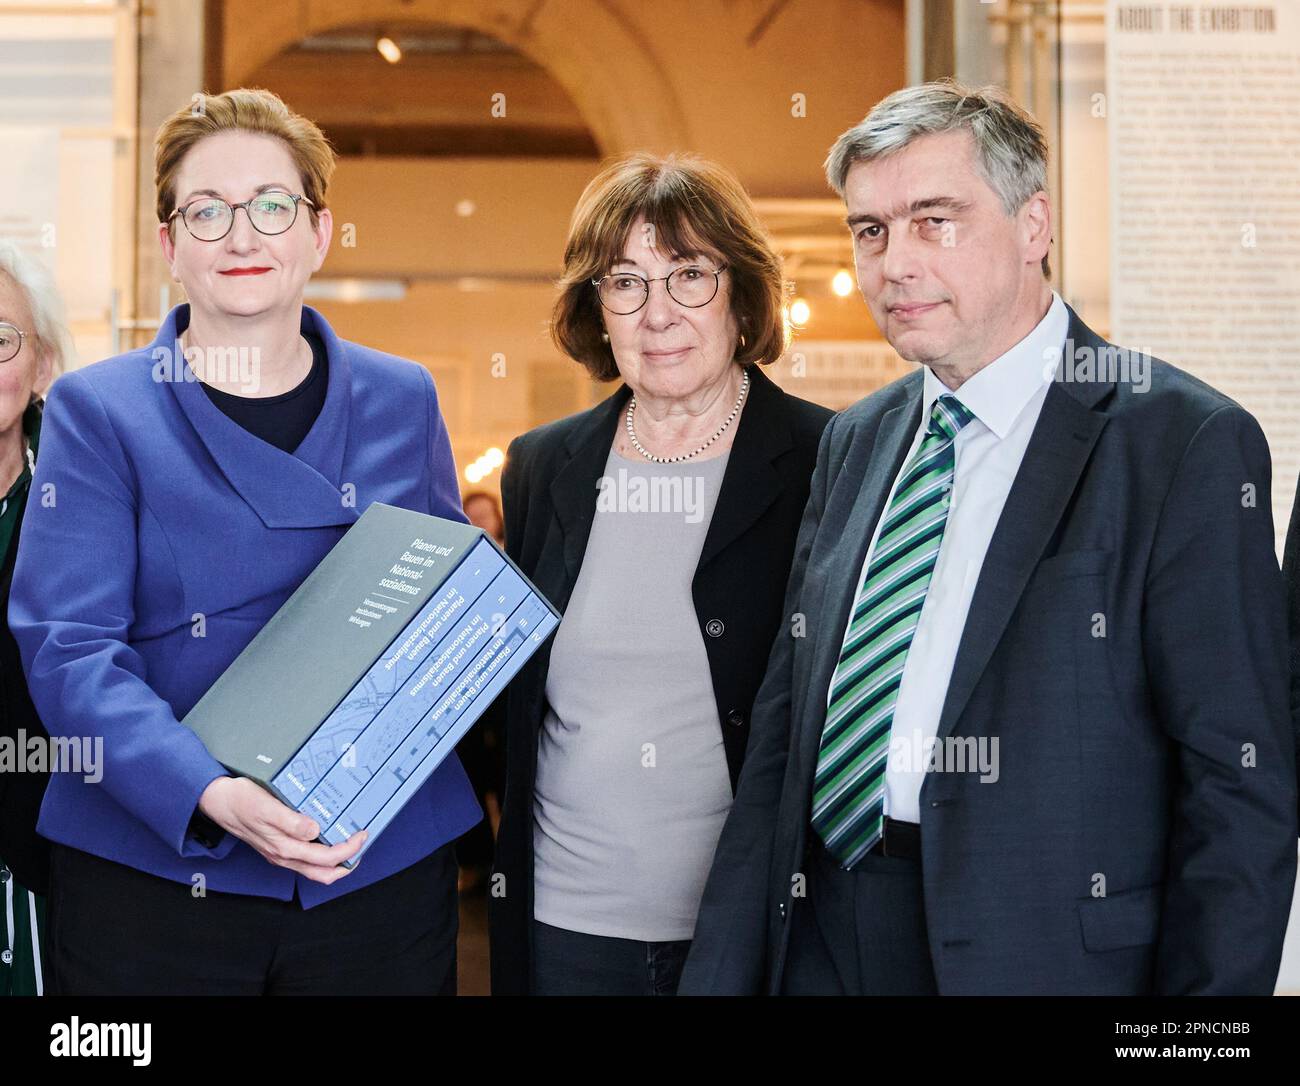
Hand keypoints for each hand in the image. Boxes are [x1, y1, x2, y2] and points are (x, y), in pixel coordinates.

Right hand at [198, 776, 366, 884]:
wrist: (217, 801)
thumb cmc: (241, 801)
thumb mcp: (266, 806)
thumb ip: (290, 821)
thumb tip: (315, 832)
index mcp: (284, 848)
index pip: (325, 859)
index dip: (348, 851)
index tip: (362, 835)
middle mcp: (283, 856)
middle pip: (322, 872)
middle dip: (347, 862)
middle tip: (361, 842)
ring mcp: (280, 854)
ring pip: (314, 869)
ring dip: (335, 861)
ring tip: (350, 843)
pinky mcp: (277, 847)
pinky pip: (305, 860)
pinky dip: (321, 855)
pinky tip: (327, 838)